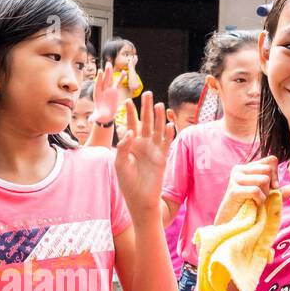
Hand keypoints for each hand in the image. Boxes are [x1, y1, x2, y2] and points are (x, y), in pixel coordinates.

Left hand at [92, 66, 119, 123]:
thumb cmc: (100, 116)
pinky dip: (121, 78)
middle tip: (108, 64)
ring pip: (110, 79)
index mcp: (97, 94)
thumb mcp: (97, 117)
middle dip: (106, 73)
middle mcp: (102, 90)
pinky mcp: (114, 91)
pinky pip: (118, 83)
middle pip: (104, 80)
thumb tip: (89, 121)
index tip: (100, 71)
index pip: (98, 85)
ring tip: (111, 64)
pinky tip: (124, 72)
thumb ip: (94, 117)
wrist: (105, 116)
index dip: (99, 78)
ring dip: (110, 72)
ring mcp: (108, 89)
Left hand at [113, 93, 174, 213]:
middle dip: (146, 108)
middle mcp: (143, 144)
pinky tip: (169, 123)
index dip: (129, 113)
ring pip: (157, 129)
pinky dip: (168, 133)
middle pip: (146, 121)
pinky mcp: (162, 156)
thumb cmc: (127, 182)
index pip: (130, 124)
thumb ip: (123, 146)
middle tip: (146, 93)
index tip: (126, 101)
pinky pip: (166, 142)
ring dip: (158, 117)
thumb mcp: (120, 163)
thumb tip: (131, 131)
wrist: (139, 198)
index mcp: (130, 144)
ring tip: (158, 104)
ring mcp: (154, 149)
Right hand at [214, 154, 289, 226]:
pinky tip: (253, 205)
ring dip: (265, 194)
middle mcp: (239, 169)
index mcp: (247, 167)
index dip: (276, 174)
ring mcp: (235, 179)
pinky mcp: (234, 190)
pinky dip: (259, 200)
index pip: (271, 160)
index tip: (272, 188)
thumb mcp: (267, 197)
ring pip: (264, 179)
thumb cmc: (249, 209)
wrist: (231, 224)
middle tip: (263, 197)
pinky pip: (256, 191)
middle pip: (268, 169)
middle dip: (271, 186)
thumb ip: (279, 191)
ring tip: (256, 201)